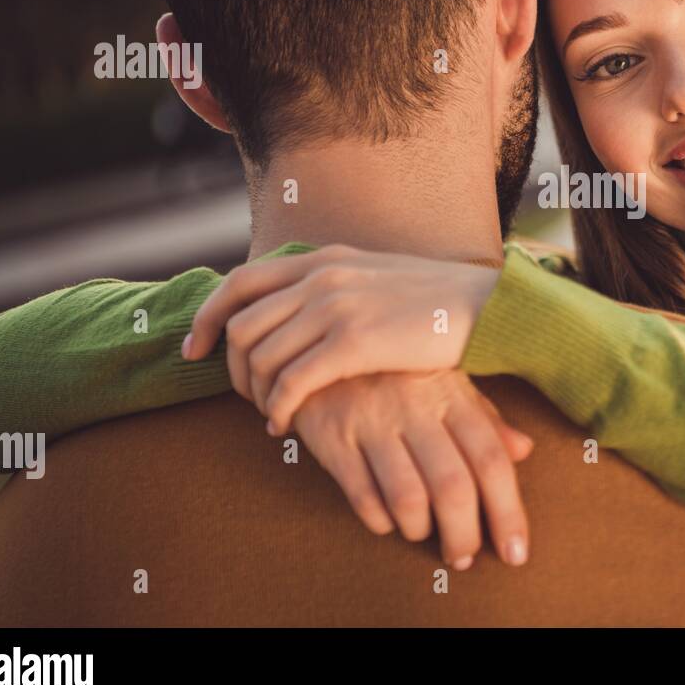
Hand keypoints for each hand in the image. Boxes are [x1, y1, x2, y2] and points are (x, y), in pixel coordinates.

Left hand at [184, 244, 500, 435]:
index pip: (241, 282)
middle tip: (243, 397)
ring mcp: (336, 306)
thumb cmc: (440, 303)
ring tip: (270, 414)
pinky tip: (285, 424)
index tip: (196, 348)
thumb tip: (307, 310)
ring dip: (255, 392)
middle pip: (243, 325)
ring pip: (261, 355)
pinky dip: (278, 407)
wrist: (488, 307)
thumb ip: (339, 287)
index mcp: (325, 259)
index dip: (209, 317)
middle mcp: (323, 276)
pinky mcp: (353, 342)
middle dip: (231, 367)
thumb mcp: (379, 279)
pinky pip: (292, 381)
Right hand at [291, 369, 532, 569]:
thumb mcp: (445, 381)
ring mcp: (372, 422)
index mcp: (450, 394)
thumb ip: (484, 417)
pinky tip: (388, 519)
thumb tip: (524, 450)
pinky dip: (381, 521)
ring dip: (420, 530)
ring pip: (407, 498)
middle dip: (464, 535)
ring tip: (423, 532)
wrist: (324, 348)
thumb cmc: (397, 371)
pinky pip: (362, 497)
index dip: (508, 511)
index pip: (491, 460)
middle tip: (465, 557)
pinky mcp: (333, 438)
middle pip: (452, 487)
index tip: (516, 551)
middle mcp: (414, 407)